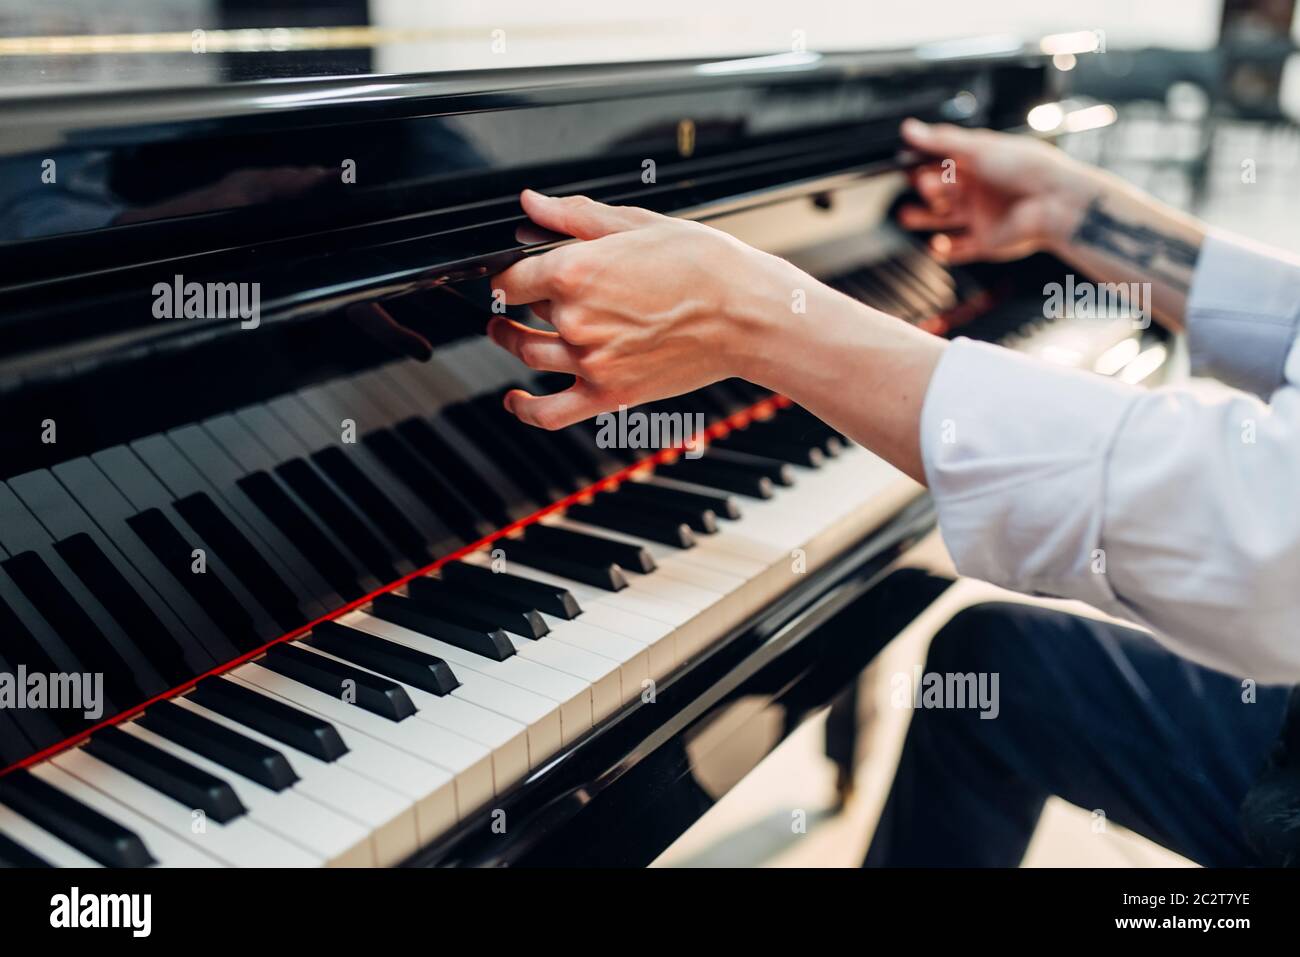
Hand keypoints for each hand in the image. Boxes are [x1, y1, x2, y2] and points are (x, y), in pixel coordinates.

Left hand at [489, 190, 812, 428]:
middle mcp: (576, 319)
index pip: (510, 276)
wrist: (746, 314)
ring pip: (529, 354)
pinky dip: (524, 408)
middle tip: (531, 294)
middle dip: (527, 300)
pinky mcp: (610, 394)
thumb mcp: (636, 224)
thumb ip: (574, 216)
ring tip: (511, 332)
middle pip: (524, 311)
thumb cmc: (705, 265)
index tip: (512, 272)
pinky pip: (549, 413)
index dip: (507, 272)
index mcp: (577, 271)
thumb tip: (531, 204)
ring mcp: (590, 361)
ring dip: (513, 341)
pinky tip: (515, 399)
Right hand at [898, 118, 1096, 263]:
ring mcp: (981, 217)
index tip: (906, 165)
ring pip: (943, 220)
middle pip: (940, 192)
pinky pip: (958, 250)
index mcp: (979, 164)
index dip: (923, 165)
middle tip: (923, 184)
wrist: (1054, 203)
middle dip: (926, 188)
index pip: (942, 164)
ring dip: (923, 218)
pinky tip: (936, 244)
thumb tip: (909, 129)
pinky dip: (943, 250)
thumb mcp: (978, 146)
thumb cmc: (1026, 168)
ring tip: (907, 215)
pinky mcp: (986, 242)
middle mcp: (979, 190)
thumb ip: (941, 141)